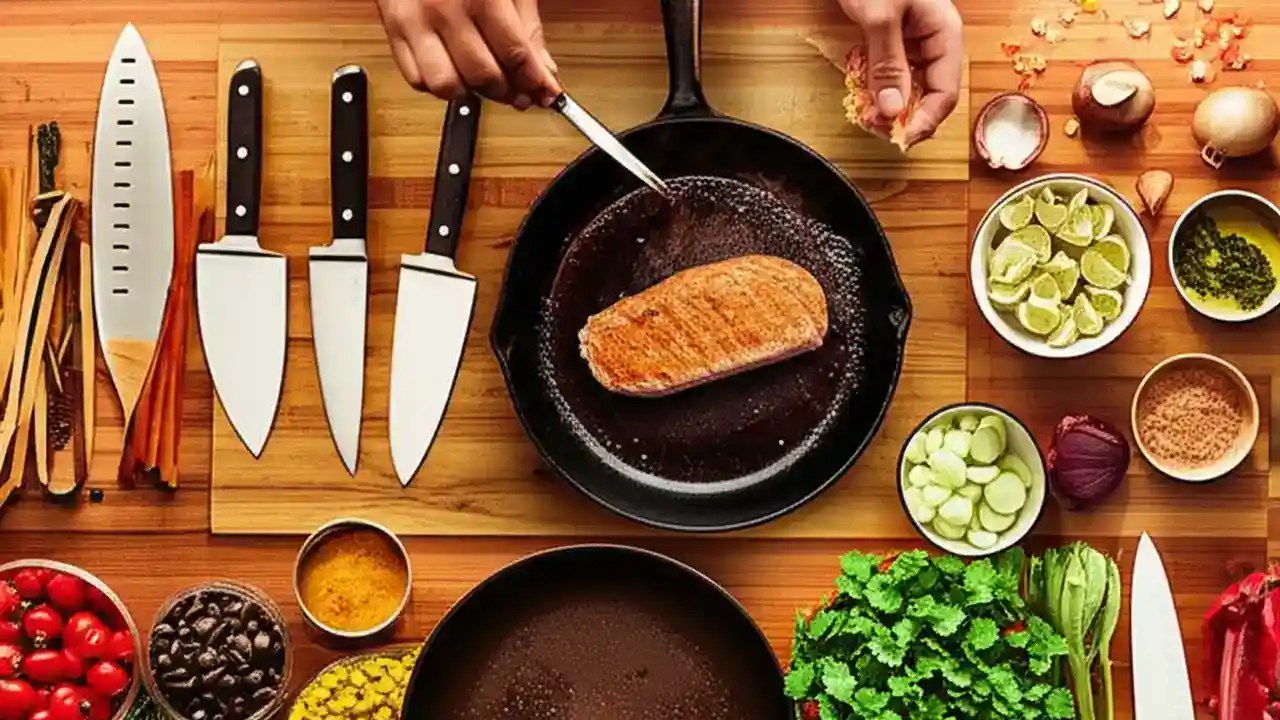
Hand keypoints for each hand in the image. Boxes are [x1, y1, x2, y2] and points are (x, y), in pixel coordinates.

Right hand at [377, 0, 560, 107]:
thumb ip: (527, 22)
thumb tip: (543, 70)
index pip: (515, 54)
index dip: (535, 82)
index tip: (547, 95)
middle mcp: (446, 9)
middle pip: (483, 75)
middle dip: (508, 91)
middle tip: (520, 90)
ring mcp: (415, 20)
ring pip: (446, 86)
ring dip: (471, 93)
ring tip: (484, 80)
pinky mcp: (392, 27)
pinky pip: (415, 78)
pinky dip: (438, 85)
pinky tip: (453, 71)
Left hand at [838, 0, 962, 145]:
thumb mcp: (880, 17)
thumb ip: (887, 65)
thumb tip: (892, 112)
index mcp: (944, 32)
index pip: (946, 92)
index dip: (926, 121)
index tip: (901, 139)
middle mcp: (934, 40)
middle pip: (929, 93)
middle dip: (905, 116)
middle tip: (875, 129)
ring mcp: (913, 40)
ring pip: (909, 87)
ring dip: (889, 106)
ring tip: (867, 116)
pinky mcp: (893, 39)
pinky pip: (892, 74)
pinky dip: (878, 89)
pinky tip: (864, 97)